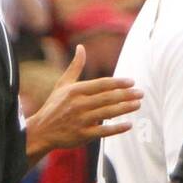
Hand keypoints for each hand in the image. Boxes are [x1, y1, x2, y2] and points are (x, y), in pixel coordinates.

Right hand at [26, 46, 141, 154]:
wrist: (41, 131)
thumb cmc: (54, 106)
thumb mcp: (62, 85)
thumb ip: (75, 66)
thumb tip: (81, 47)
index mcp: (75, 91)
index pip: (101, 84)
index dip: (118, 83)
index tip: (131, 82)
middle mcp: (78, 104)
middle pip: (107, 98)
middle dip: (126, 95)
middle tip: (141, 93)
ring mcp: (80, 120)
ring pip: (107, 113)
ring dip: (125, 108)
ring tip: (138, 104)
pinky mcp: (82, 135)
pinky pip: (103, 132)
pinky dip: (117, 128)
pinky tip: (128, 124)